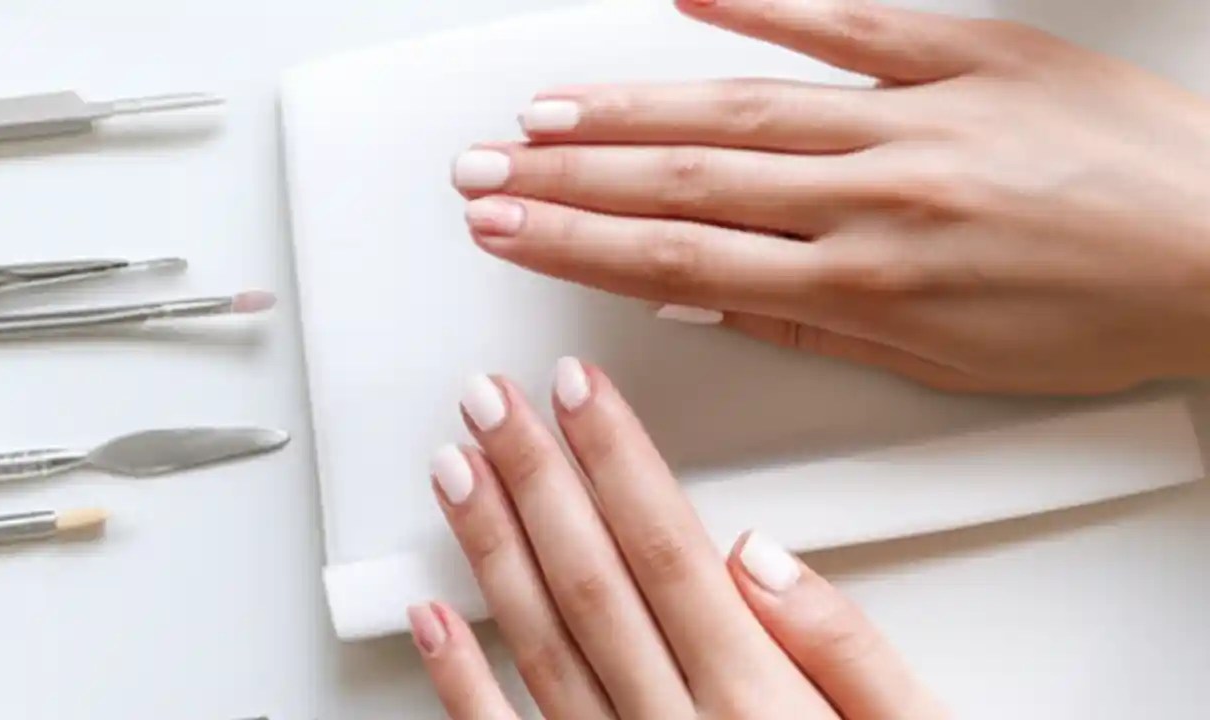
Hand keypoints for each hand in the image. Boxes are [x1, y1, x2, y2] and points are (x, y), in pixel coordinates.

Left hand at [410, 359, 943, 718]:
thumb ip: (852, 653)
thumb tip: (767, 556)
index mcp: (760, 710)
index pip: (668, 552)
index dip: (618, 462)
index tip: (579, 394)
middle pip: (594, 581)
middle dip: (539, 479)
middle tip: (493, 401)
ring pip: (542, 646)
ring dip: (492, 551)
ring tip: (457, 470)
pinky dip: (461, 681)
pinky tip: (433, 618)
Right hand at [451, 0, 1209, 394]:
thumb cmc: (1099, 314)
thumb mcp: (944, 362)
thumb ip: (812, 326)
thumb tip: (709, 304)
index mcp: (865, 282)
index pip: (679, 259)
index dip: (577, 245)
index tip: (506, 232)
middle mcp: (875, 194)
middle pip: (685, 179)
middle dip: (566, 178)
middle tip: (484, 168)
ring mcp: (918, 114)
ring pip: (741, 104)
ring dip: (628, 106)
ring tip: (544, 111)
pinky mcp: (971, 50)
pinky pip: (851, 18)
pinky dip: (764, 0)